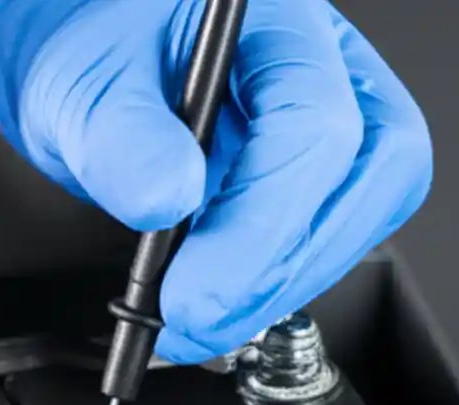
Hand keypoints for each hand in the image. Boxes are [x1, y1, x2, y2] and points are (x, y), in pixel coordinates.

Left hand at [0, 0, 431, 362]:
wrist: (94, 77)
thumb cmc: (97, 58)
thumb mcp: (83, 87)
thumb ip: (119, 138)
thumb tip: (167, 199)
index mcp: (277, 23)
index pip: (310, 120)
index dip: (259, 222)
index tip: (193, 291)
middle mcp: (328, 66)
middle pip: (375, 172)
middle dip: (284, 265)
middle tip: (200, 316)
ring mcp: (336, 122)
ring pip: (359, 217)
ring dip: (277, 288)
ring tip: (195, 320)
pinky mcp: (317, 181)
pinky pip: (324, 242)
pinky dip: (266, 288)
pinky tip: (212, 306)